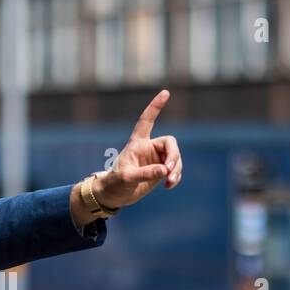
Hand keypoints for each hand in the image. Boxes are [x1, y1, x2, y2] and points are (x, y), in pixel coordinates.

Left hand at [95, 89, 181, 209]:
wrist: (113, 197)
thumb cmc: (114, 184)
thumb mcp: (126, 178)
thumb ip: (145, 173)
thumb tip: (165, 171)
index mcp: (137, 143)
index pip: (147, 121)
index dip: (155, 106)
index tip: (166, 92)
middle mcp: (148, 148)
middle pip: (170, 143)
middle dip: (174, 156)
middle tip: (169, 171)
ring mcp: (156, 159)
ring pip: (175, 158)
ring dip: (176, 169)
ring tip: (169, 183)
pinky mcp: (160, 171)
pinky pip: (174, 170)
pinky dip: (175, 177)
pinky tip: (168, 186)